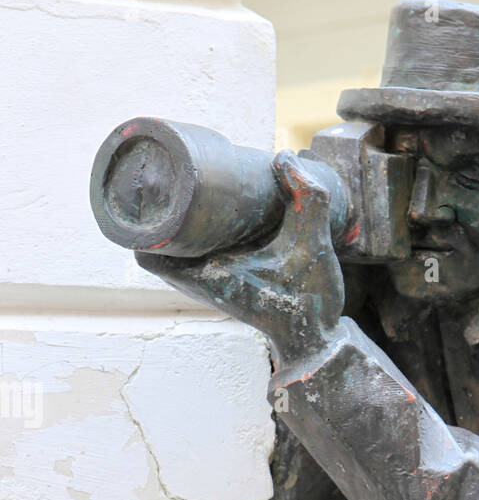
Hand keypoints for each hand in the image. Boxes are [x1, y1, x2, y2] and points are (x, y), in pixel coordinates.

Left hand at [135, 151, 345, 367]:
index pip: (147, 251)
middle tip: (168, 179)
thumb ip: (307, 201)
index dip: (140, 220)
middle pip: (153, 244)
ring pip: (172, 251)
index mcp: (208, 275)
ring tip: (183, 190)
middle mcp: (201, 282)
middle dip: (155, 212)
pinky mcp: (223, 283)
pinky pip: (191, 256)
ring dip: (173, 223)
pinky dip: (192, 236)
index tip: (151, 188)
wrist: (317, 342)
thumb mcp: (313, 246)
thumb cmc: (309, 303)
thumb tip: (282, 157)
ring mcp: (210, 284)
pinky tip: (209, 214)